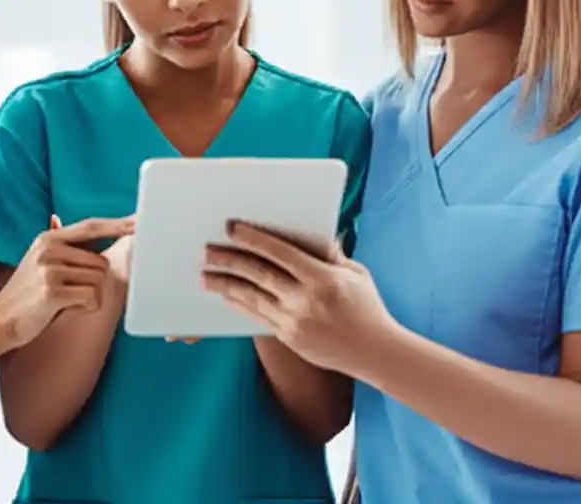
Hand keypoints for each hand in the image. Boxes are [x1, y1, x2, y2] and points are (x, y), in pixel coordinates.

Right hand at [0, 216, 134, 349]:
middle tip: (74, 294)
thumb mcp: (39, 262)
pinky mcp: (52, 292)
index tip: (139, 221)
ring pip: (99, 280)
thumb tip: (70, 223)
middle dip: (96, 283)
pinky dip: (86, 307)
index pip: (91, 226)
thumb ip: (61, 246)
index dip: (117, 225)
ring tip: (67, 302)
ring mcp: (49, 270)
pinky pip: (91, 297)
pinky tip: (66, 309)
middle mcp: (49, 249)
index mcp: (48, 239)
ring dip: (91, 297)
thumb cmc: (27, 295)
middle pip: (101, 262)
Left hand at [201, 220, 395, 373]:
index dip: (253, 239)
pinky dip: (239, 304)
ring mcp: (294, 322)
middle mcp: (304, 300)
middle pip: (258, 274)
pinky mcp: (289, 337)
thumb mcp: (356, 274)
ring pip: (251, 297)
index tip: (232, 228)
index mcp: (322, 279)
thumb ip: (332, 254)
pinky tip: (226, 294)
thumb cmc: (367, 307)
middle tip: (207, 250)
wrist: (375, 353)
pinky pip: (257, 316)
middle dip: (229, 260)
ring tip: (205, 274)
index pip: (279, 253)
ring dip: (225, 284)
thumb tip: (316, 233)